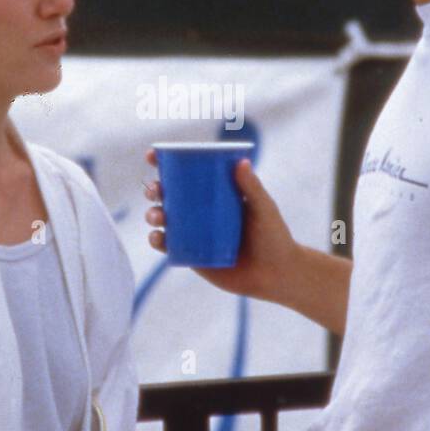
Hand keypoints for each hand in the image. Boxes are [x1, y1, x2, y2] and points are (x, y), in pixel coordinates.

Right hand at [143, 148, 297, 301]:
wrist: (277, 275)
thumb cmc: (273, 236)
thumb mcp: (264, 209)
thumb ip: (253, 188)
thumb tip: (241, 162)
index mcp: (214, 193)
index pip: (186, 173)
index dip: (165, 163)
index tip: (152, 155)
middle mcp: (199, 211)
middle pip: (168, 195)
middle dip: (154, 189)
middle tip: (156, 189)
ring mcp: (194, 234)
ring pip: (164, 220)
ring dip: (153, 214)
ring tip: (158, 216)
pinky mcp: (192, 256)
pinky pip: (168, 247)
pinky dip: (157, 240)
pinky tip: (157, 238)